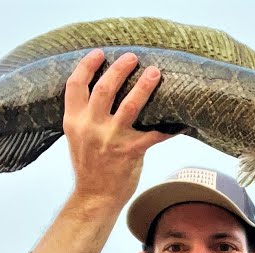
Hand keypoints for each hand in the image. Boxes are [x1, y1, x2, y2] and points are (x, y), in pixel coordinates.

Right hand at [62, 49, 174, 206]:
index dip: (87, 66)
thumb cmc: (89, 165)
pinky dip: (169, 128)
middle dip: (120, 69)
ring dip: (144, 86)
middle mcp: (90, 127)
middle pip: (105, 89)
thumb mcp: (77, 137)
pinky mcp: (130, 151)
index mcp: (73, 121)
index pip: (75, 86)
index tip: (99, 53)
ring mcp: (111, 139)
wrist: (95, 196)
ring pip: (130, 105)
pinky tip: (181, 121)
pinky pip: (155, 135)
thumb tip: (103, 92)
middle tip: (132, 57)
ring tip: (155, 72)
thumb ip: (85, 116)